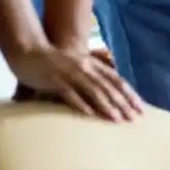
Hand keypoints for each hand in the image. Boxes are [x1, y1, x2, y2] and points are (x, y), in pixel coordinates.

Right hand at [8, 45, 142, 121]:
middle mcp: (86, 68)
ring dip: (107, 106)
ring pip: (94, 91)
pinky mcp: (55, 81)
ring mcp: (71, 74)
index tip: (141, 108)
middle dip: (124, 104)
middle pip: (109, 87)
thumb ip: (90, 74)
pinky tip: (91, 115)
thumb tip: (104, 91)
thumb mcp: (77, 64)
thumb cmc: (53, 60)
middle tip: (134, 119)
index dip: (130, 94)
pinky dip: (82, 105)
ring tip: (118, 120)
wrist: (28, 49)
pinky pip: (71, 95)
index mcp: (93, 64)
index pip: (117, 80)